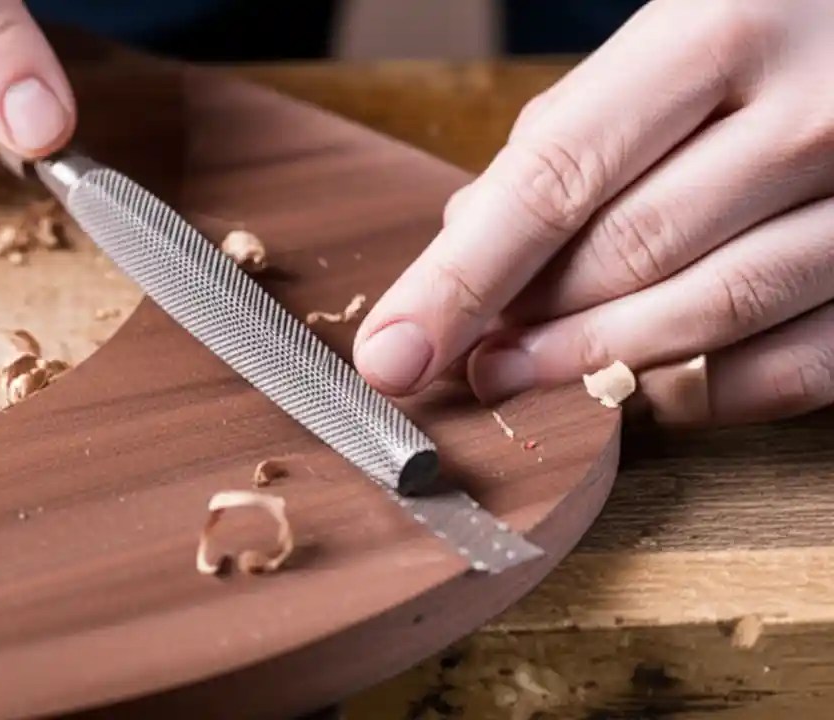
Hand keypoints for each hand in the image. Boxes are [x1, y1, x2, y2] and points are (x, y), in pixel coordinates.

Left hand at [354, 0, 833, 425]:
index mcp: (726, 29)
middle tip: (464, 357)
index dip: (461, 279)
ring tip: (518, 373)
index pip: (557, 177)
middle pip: (627, 254)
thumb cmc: (778, 31)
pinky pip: (790, 369)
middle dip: (523, 324)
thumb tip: (467, 234)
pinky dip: (700, 394)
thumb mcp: (674, 36)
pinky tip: (641, 385)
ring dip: (591, 364)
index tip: (394, 353)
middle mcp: (812, 113)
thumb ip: (574, 129)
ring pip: (709, 317)